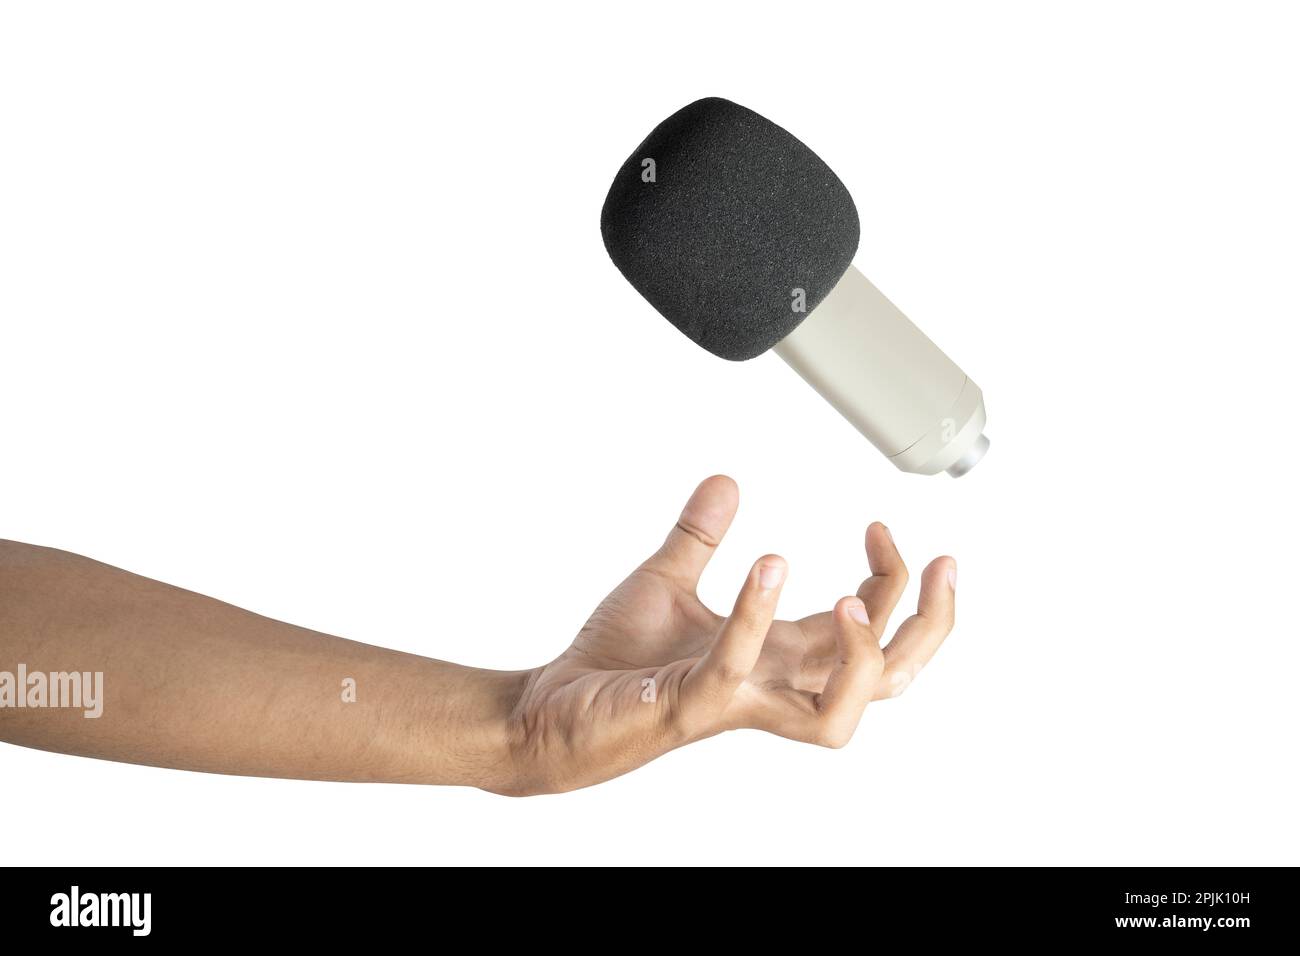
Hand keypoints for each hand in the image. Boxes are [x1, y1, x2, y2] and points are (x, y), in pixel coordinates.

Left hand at [503, 475, 957, 794]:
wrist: (546, 708)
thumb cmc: (612, 662)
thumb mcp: (665, 580)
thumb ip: (700, 536)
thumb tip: (727, 480)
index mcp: (778, 660)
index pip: (870, 632)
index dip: (894, 582)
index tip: (879, 525)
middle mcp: (771, 687)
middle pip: (886, 682)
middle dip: (929, 627)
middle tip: (938, 563)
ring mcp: (735, 702)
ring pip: (838, 714)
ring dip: (862, 655)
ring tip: (852, 594)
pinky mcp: (688, 705)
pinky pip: (737, 670)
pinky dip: (757, 618)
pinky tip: (768, 566)